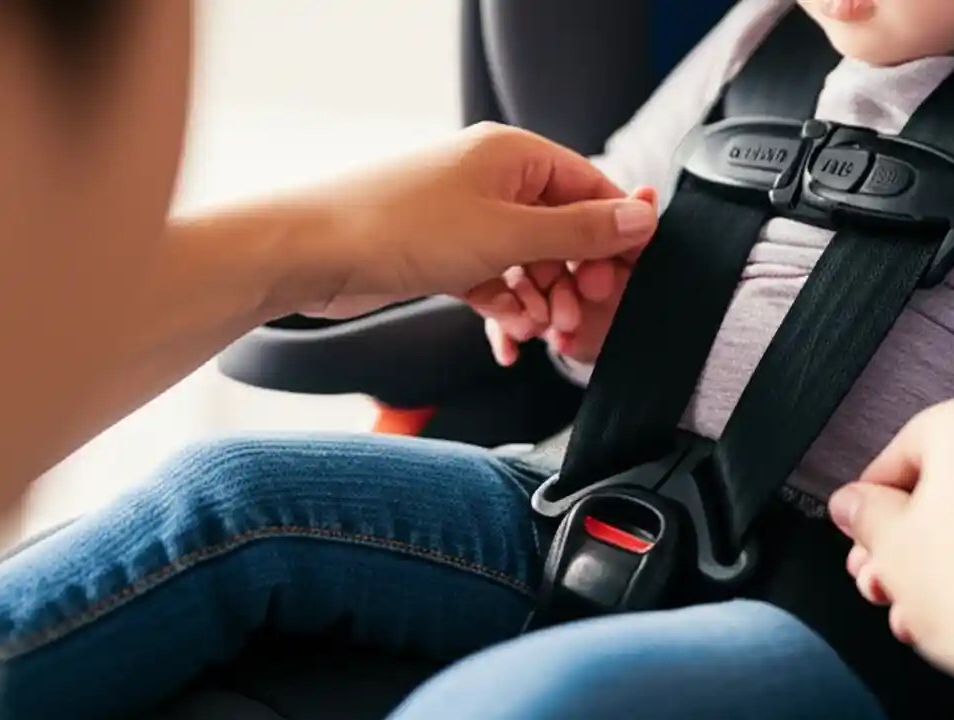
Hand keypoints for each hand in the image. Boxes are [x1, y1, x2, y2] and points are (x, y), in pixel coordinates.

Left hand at [281, 122, 656, 318]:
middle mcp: (492, 181)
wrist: (312, 254)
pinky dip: (505, 308)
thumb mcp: (507, 233)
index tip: (628, 276)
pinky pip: (495, 281)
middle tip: (579, 314)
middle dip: (574, 278)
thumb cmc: (397, 226)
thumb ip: (580, 231)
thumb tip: (640, 217)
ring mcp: (467, 218)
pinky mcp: (444, 254)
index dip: (614, 234)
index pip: (589, 187)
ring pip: (529, 262)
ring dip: (540, 300)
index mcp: (513, 156)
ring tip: (538, 331)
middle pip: (562, 230)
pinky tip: (508, 337)